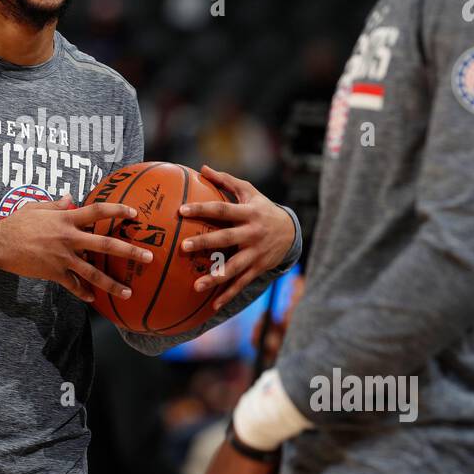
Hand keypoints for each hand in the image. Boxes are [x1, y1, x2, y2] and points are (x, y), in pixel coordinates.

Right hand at [0, 195, 152, 302]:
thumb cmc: (17, 222)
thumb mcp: (38, 207)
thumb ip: (57, 205)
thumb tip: (70, 198)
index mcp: (67, 219)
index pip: (98, 211)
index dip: (117, 211)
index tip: (134, 214)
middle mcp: (69, 238)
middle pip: (105, 244)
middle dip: (129, 250)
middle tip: (148, 257)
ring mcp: (63, 258)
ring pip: (93, 272)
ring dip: (112, 283)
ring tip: (128, 292)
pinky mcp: (54, 273)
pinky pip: (73, 285)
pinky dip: (83, 292)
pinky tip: (93, 299)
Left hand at [179, 165, 296, 310]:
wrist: (292, 232)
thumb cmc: (262, 208)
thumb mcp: (249, 192)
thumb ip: (226, 181)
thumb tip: (202, 168)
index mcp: (247, 213)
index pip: (222, 209)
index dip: (202, 209)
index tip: (182, 211)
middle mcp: (251, 233)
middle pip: (225, 238)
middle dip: (205, 244)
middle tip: (184, 247)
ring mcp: (255, 253)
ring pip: (234, 267)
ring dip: (216, 277)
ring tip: (197, 286)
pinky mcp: (259, 268)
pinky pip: (242, 283)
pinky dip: (228, 295)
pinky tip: (213, 305)